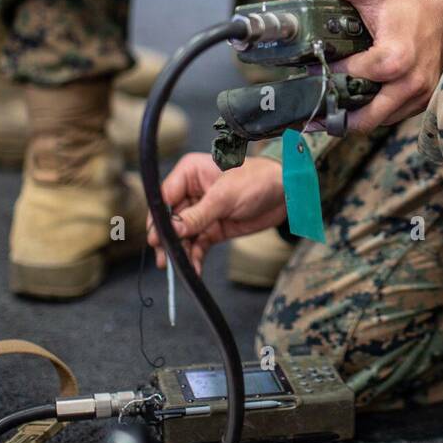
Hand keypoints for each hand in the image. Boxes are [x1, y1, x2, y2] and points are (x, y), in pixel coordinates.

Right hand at [146, 153, 285, 274]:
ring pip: (182, 236)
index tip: (157, 239)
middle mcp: (191, 191)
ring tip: (179, 268)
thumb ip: (198, 215)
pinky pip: (197, 244)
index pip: (164, 198)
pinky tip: (194, 269)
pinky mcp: (212, 228)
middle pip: (169, 220)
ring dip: (180, 252)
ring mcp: (201, 211)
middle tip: (165, 259)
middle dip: (168, 240)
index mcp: (189, 173)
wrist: (286, 192)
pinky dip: (195, 257)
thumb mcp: (225, 196)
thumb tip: (172, 229)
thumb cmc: (258, 180)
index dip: (159, 219)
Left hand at [278, 0, 442, 132]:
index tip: (307, 73)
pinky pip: (393, 115)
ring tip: (328, 108)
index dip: (325, 77)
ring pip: (378, 121)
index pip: (350, 78)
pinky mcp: (425, 98)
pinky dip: (374, 111)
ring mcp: (420, 94)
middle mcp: (410, 82)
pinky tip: (355, 101)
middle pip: (364, 119)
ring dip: (354, 117)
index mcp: (394, 56)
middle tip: (310, 112)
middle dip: (334, 117)